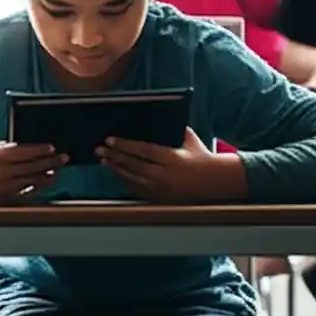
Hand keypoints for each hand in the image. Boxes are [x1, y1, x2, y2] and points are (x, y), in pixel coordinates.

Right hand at [0, 142, 66, 205]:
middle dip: (51, 162)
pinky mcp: (2, 200)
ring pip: (33, 182)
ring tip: (55, 171)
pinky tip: (43, 184)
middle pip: (34, 167)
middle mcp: (3, 172)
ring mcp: (3, 188)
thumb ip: (8, 150)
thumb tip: (29, 150)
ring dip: (47, 176)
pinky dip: (36, 189)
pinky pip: (25, 195)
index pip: (27, 151)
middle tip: (63, 158)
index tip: (52, 147)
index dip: (42, 150)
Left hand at [96, 127, 246, 202]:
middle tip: (99, 149)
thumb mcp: (189, 139)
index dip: (124, 145)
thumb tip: (157, 117)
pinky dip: (125, 181)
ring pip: (132, 178)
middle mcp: (165, 175)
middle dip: (114, 156)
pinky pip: (138, 189)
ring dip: (116, 169)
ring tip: (104, 160)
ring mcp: (161, 189)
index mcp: (172, 158)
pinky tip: (117, 173)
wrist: (216, 182)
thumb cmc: (202, 156)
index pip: (142, 150)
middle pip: (133, 165)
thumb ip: (173, 129)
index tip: (110, 140)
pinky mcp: (160, 198)